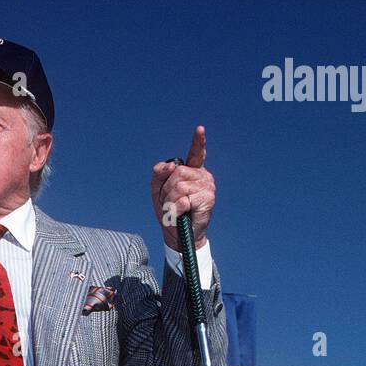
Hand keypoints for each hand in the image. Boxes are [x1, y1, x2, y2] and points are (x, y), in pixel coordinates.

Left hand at [151, 126, 214, 251]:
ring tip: (175, 210)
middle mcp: (202, 176)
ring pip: (179, 186)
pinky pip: (183, 200)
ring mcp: (207, 187)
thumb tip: (171, 166)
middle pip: (177, 173)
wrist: (177, 235)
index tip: (200, 129)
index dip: (198, 142)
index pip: (196, 153)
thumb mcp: (158, 190)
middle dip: (167, 190)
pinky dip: (175, 210)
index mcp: (192, 171)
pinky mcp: (207, 199)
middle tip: (170, 203)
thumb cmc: (170, 211)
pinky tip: (180, 214)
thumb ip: (159, 173)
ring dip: (170, 201)